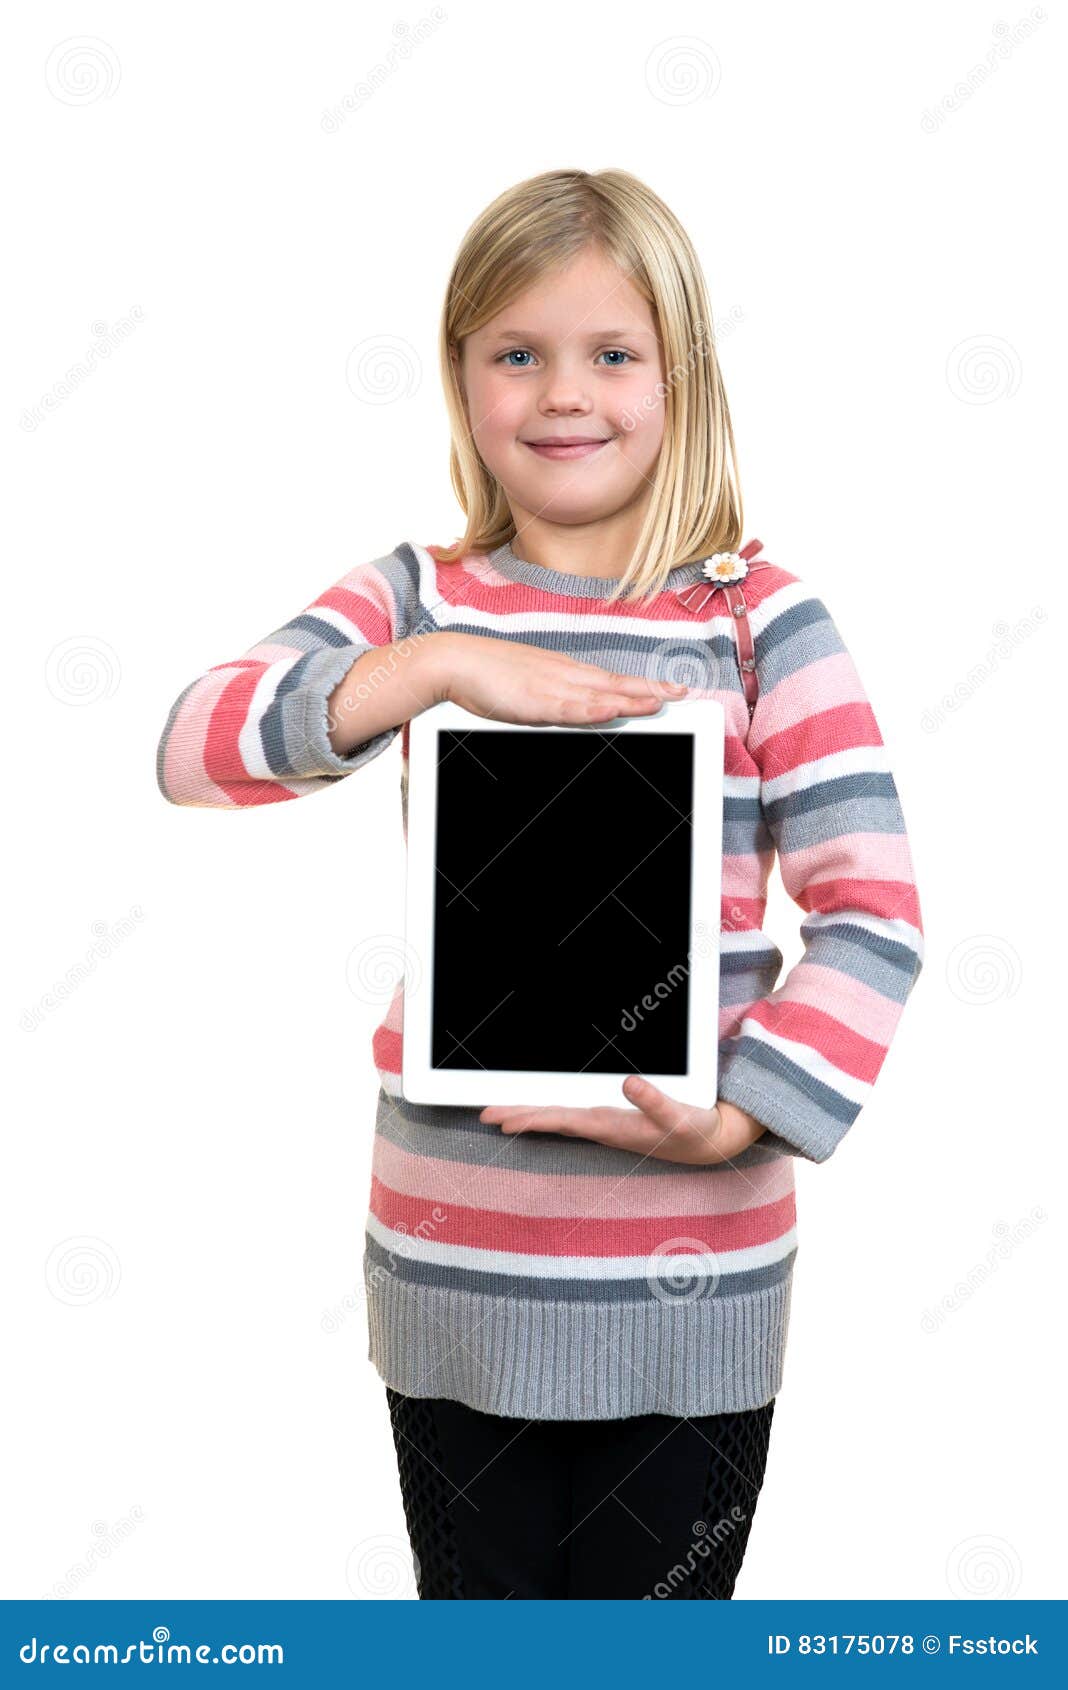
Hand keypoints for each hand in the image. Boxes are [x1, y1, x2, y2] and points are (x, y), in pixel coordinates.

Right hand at [434, 631, 687, 724]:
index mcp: (565, 671)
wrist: (456, 660)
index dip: (643, 683)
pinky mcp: (533, 701)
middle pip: (616, 683)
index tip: (670, 687)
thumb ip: (555, 695)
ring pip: (599, 695)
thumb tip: (576, 706)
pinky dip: (592, 710)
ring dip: (631, 698)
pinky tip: (611, 711)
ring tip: (660, 703)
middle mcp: (564, 675)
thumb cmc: (488, 673)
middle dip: (650, 689)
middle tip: (682, 693)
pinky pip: (568, 708)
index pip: (612, 678)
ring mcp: (550, 687)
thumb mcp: (530, 683)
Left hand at [479, 1077, 767, 1165]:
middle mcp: (602, 1126)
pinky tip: (538, 1112)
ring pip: (558, 1118)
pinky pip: (572, 1115)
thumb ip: (655, 1101)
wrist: (708, 1145)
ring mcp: (605, 1124)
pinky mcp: (611, 1120)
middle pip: (551, 1120)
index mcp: (611, 1125)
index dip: (531, 1117)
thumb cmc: (693, 1131)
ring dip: (529, 1115)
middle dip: (518, 1116)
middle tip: (483, 1114)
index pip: (561, 1119)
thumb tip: (628, 1083)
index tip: (502, 1118)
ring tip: (499, 1115)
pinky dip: (550, 1112)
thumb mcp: (679, 1116)